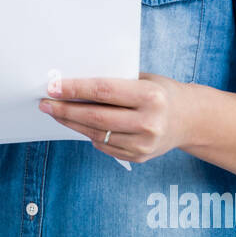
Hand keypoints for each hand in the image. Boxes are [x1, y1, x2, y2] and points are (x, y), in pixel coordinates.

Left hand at [38, 72, 190, 165]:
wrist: (190, 120)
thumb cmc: (161, 92)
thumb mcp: (144, 79)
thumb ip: (115, 82)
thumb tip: (73, 84)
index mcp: (150, 96)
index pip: (104, 91)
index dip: (75, 89)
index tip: (53, 87)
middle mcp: (149, 122)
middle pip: (96, 116)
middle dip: (66, 109)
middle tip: (45, 103)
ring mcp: (144, 143)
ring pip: (97, 134)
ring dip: (71, 123)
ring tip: (55, 112)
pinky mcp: (139, 157)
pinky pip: (104, 145)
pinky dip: (88, 134)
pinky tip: (78, 124)